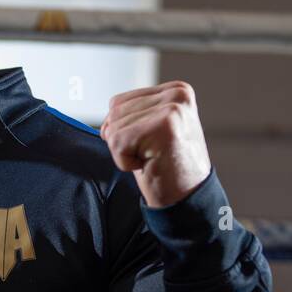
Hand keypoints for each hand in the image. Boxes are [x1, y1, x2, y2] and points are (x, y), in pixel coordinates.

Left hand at [100, 81, 211, 207]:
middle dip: (122, 141)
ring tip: (151, 159)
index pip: (118, 102)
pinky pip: (117, 142)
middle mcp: (177, 95)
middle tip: (150, 156)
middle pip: (114, 112)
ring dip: (124, 152)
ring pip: (114, 127)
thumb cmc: (167, 169)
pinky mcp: (165, 126)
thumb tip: (105, 124)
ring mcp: (172, 108)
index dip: (121, 131)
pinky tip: (149, 164)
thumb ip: (134, 115)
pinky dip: (125, 161)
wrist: (187, 200)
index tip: (148, 146)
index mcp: (176, 91)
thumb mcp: (152, 132)